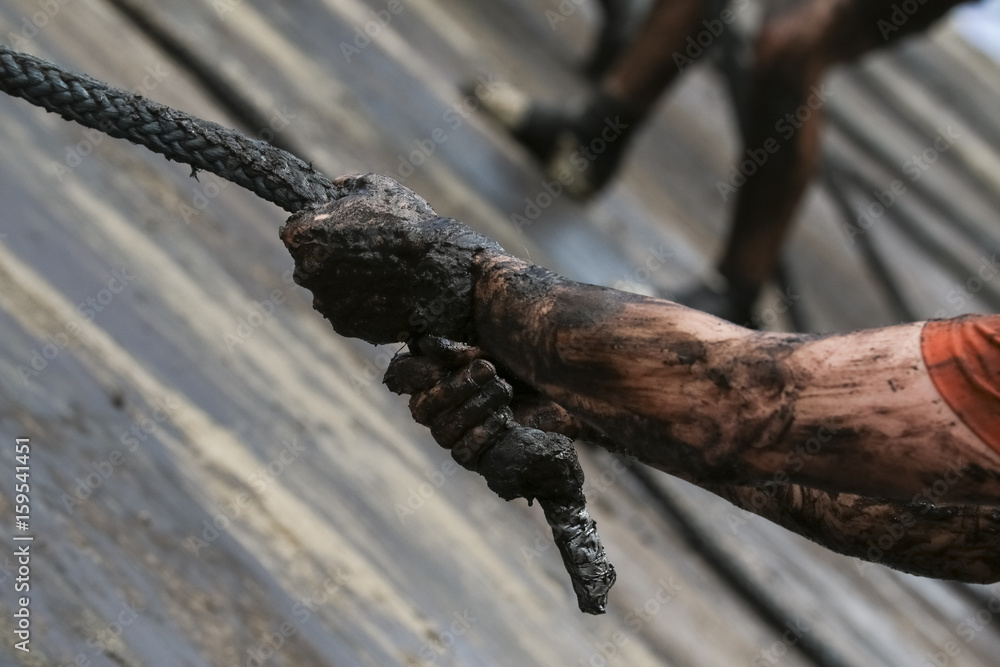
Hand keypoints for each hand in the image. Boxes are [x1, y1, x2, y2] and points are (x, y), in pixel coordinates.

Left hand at [280, 173, 506, 344]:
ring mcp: (325, 302)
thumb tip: (335, 186)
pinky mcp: (345, 326)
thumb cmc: (412, 225)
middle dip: (329, 257)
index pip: (295, 229)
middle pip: (309, 262)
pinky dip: (361, 305)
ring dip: (344, 283)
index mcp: (304, 234)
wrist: (443, 273)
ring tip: (382, 274)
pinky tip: (387, 292)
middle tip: (366, 251)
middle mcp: (305, 271)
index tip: (340, 229)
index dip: (319, 227)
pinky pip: (347, 312)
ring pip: (327, 290)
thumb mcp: (381, 188)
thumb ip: (350, 185)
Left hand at [384, 336, 616, 612]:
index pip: (463, 452)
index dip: (481, 437)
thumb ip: (568, 517)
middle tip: (501, 384)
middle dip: (473, 407)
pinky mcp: (420, 361)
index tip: (509, 416)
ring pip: (422, 407)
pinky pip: (405, 375)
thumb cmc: (545, 398)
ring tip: (488, 369)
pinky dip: (431, 364)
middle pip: (440, 430)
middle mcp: (449, 422)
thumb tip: (594, 600)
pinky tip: (463, 353)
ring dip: (457, 388)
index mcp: (475, 446)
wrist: (524, 332)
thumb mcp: (562, 460)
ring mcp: (431, 392)